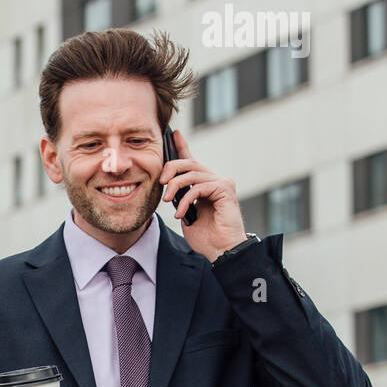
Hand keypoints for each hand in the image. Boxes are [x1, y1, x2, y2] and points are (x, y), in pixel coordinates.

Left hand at [160, 129, 246, 261]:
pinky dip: (187, 199)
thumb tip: (168, 189)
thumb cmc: (207, 238)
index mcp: (204, 185)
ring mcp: (222, 183)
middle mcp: (214, 180)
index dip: (181, 147)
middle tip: (161, 182)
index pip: (191, 161)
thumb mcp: (186, 216)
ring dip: (176, 186)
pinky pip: (200, 186)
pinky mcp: (225, 189)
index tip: (172, 135)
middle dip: (171, 169)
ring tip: (169, 201)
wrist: (222, 252)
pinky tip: (181, 214)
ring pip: (192, 173)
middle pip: (189, 163)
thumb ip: (180, 199)